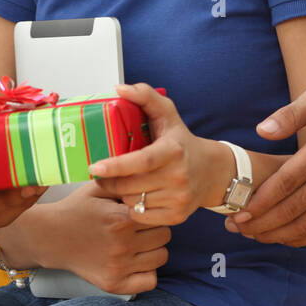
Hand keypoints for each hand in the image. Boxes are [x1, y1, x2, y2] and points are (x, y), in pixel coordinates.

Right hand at [42, 181, 171, 294]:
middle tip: (140, 227)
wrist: (51, 237)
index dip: (153, 211)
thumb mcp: (97, 188)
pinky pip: (150, 281)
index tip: (143, 211)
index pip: (159, 215)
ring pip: (161, 257)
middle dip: (155, 228)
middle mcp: (122, 244)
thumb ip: (124, 181)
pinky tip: (135, 261)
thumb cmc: (76, 209)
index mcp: (120, 219)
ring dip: (153, 249)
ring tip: (137, 243)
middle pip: (164, 236)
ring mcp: (119, 267)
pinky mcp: (114, 284)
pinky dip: (147, 272)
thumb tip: (148, 174)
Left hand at [86, 83, 219, 225]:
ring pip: (133, 202)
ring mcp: (179, 198)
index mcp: (173, 150)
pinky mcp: (178, 216)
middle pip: (130, 186)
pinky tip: (138, 195)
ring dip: (122, 194)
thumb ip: (145, 96)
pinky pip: (141, 216)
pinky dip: (134, 208)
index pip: (141, 161)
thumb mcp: (167, 114)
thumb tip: (119, 89)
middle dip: (110, 181)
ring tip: (126, 182)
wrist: (211, 171)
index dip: (116, 166)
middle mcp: (179, 176)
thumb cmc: (181, 141)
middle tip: (102, 174)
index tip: (94, 167)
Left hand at [223, 81, 305, 244]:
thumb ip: (289, 114)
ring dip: (280, 235)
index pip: (285, 184)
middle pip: (294, 209)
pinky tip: (286, 238)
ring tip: (255, 236)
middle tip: (237, 228)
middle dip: (262, 223)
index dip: (260, 202)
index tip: (238, 212)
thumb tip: (262, 131)